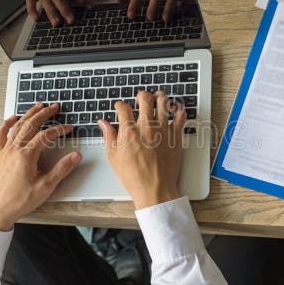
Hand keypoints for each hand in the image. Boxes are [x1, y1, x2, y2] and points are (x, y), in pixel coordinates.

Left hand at [0, 103, 81, 230]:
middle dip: (44, 114)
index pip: (45, 136)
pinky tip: (12, 118)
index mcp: (26, 156)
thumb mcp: (46, 187)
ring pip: (17, 126)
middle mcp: (14, 149)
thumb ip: (62, 169)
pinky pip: (1, 134)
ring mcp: (4, 151)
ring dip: (28, 114)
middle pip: (30, 124)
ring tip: (38, 106)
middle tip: (54, 106)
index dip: (59, 130)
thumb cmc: (20, 200)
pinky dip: (6, 123)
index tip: (68, 128)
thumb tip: (76, 156)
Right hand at [98, 91, 185, 208]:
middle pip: (145, 97)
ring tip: (157, 100)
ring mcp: (163, 129)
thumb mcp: (114, 157)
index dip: (120, 105)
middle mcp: (147, 127)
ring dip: (159, 97)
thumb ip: (109, 136)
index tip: (120, 108)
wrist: (155, 189)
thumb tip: (103, 123)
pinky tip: (173, 110)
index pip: (123, 107)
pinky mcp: (176, 136)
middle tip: (140, 99)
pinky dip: (178, 109)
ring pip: (163, 101)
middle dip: (141, 95)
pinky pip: (180, 115)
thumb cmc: (134, 177)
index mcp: (129, 131)